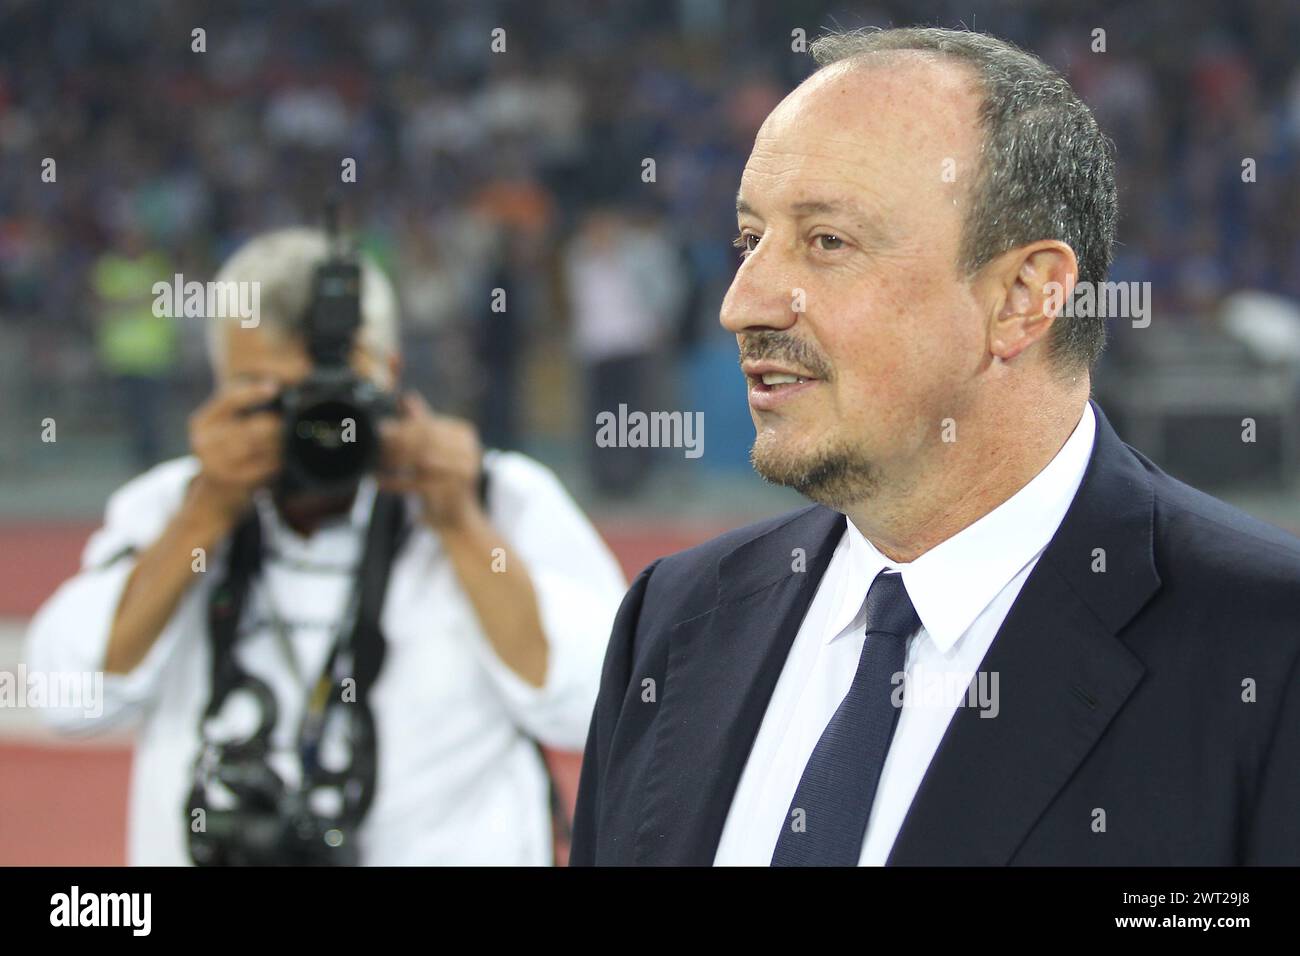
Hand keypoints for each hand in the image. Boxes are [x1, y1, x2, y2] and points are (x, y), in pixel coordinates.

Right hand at [186, 380, 281, 529]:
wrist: (212, 499)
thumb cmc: (226, 456)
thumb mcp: (222, 431)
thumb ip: (240, 411)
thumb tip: (274, 387)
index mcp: (201, 423)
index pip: (229, 399)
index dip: (253, 392)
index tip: (275, 388)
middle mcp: (203, 442)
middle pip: (253, 426)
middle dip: (277, 425)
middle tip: (291, 424)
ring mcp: (215, 463)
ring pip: (262, 446)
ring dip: (280, 444)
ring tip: (289, 442)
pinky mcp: (232, 481)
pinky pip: (266, 465)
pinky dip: (277, 462)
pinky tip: (281, 462)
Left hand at [379, 392, 483, 529]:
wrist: (457, 518)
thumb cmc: (442, 479)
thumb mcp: (433, 447)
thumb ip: (423, 422)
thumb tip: (407, 396)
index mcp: (465, 434)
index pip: (427, 424)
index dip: (401, 428)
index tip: (380, 430)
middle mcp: (469, 450)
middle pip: (423, 440)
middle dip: (396, 443)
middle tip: (372, 444)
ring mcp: (463, 471)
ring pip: (419, 460)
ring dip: (393, 461)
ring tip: (374, 461)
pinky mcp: (451, 491)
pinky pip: (416, 483)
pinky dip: (394, 482)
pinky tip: (378, 481)